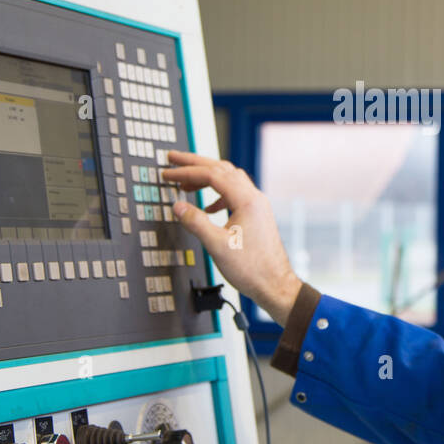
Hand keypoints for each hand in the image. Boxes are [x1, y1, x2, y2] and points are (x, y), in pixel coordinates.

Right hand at [161, 151, 301, 324]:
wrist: (275, 284)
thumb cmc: (252, 269)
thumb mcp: (217, 246)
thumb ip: (196, 223)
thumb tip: (178, 206)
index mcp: (247, 200)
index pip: (212, 175)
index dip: (187, 171)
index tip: (168, 174)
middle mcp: (254, 198)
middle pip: (221, 169)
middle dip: (195, 163)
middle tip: (173, 158)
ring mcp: (257, 205)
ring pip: (229, 179)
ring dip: (206, 176)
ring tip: (185, 181)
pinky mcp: (256, 215)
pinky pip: (234, 193)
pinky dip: (217, 193)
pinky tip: (207, 206)